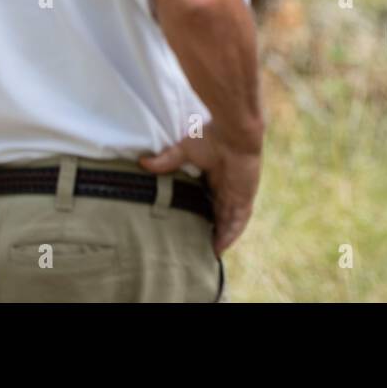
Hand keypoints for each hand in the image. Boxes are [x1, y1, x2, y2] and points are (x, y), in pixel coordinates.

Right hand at [141, 122, 261, 254]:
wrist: (234, 132)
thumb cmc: (212, 136)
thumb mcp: (184, 151)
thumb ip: (166, 161)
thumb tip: (142, 163)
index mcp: (216, 176)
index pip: (209, 199)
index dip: (201, 213)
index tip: (189, 225)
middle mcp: (227, 188)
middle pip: (219, 214)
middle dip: (210, 229)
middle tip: (195, 246)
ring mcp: (237, 194)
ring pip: (228, 222)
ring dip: (219, 237)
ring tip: (205, 255)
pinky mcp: (245, 198)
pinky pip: (238, 222)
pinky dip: (230, 235)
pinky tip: (219, 248)